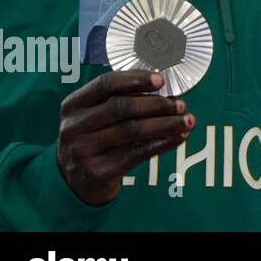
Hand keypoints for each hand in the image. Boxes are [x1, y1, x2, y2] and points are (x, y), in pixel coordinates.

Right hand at [57, 70, 193, 205]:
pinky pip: (137, 153)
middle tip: (181, 105)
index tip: (161, 80)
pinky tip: (179, 137)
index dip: (136, 79)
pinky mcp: (98, 172)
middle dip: (157, 104)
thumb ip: (123, 100)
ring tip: (187, 121)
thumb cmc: (97, 138)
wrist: (78, 181)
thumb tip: (167, 92)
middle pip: (121, 107)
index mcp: (74, 104)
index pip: (105, 84)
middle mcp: (73, 126)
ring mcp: (82, 150)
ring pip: (132, 131)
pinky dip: (163, 143)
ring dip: (165, 124)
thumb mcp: (98, 116)